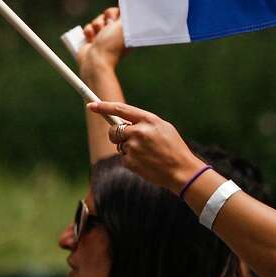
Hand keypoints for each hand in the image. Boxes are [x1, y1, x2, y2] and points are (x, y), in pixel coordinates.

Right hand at [77, 7, 126, 74]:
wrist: (95, 60)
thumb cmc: (111, 44)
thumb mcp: (123, 26)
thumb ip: (125, 14)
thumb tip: (129, 4)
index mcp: (127, 30)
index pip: (121, 12)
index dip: (114, 13)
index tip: (113, 19)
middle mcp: (117, 32)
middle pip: (108, 14)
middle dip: (104, 20)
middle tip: (106, 28)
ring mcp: (105, 35)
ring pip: (97, 20)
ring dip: (96, 27)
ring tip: (98, 36)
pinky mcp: (94, 38)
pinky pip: (89, 27)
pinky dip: (88, 32)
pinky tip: (91, 40)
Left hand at [86, 101, 202, 190]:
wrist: (183, 171)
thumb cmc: (175, 149)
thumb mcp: (164, 129)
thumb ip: (145, 123)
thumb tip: (124, 123)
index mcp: (149, 121)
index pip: (120, 109)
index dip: (104, 107)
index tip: (92, 105)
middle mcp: (139, 132)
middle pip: (114, 130)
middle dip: (116, 134)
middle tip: (127, 140)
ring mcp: (133, 148)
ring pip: (120, 146)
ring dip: (129, 149)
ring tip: (148, 155)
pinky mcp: (130, 162)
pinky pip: (124, 159)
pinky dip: (133, 161)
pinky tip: (147, 163)